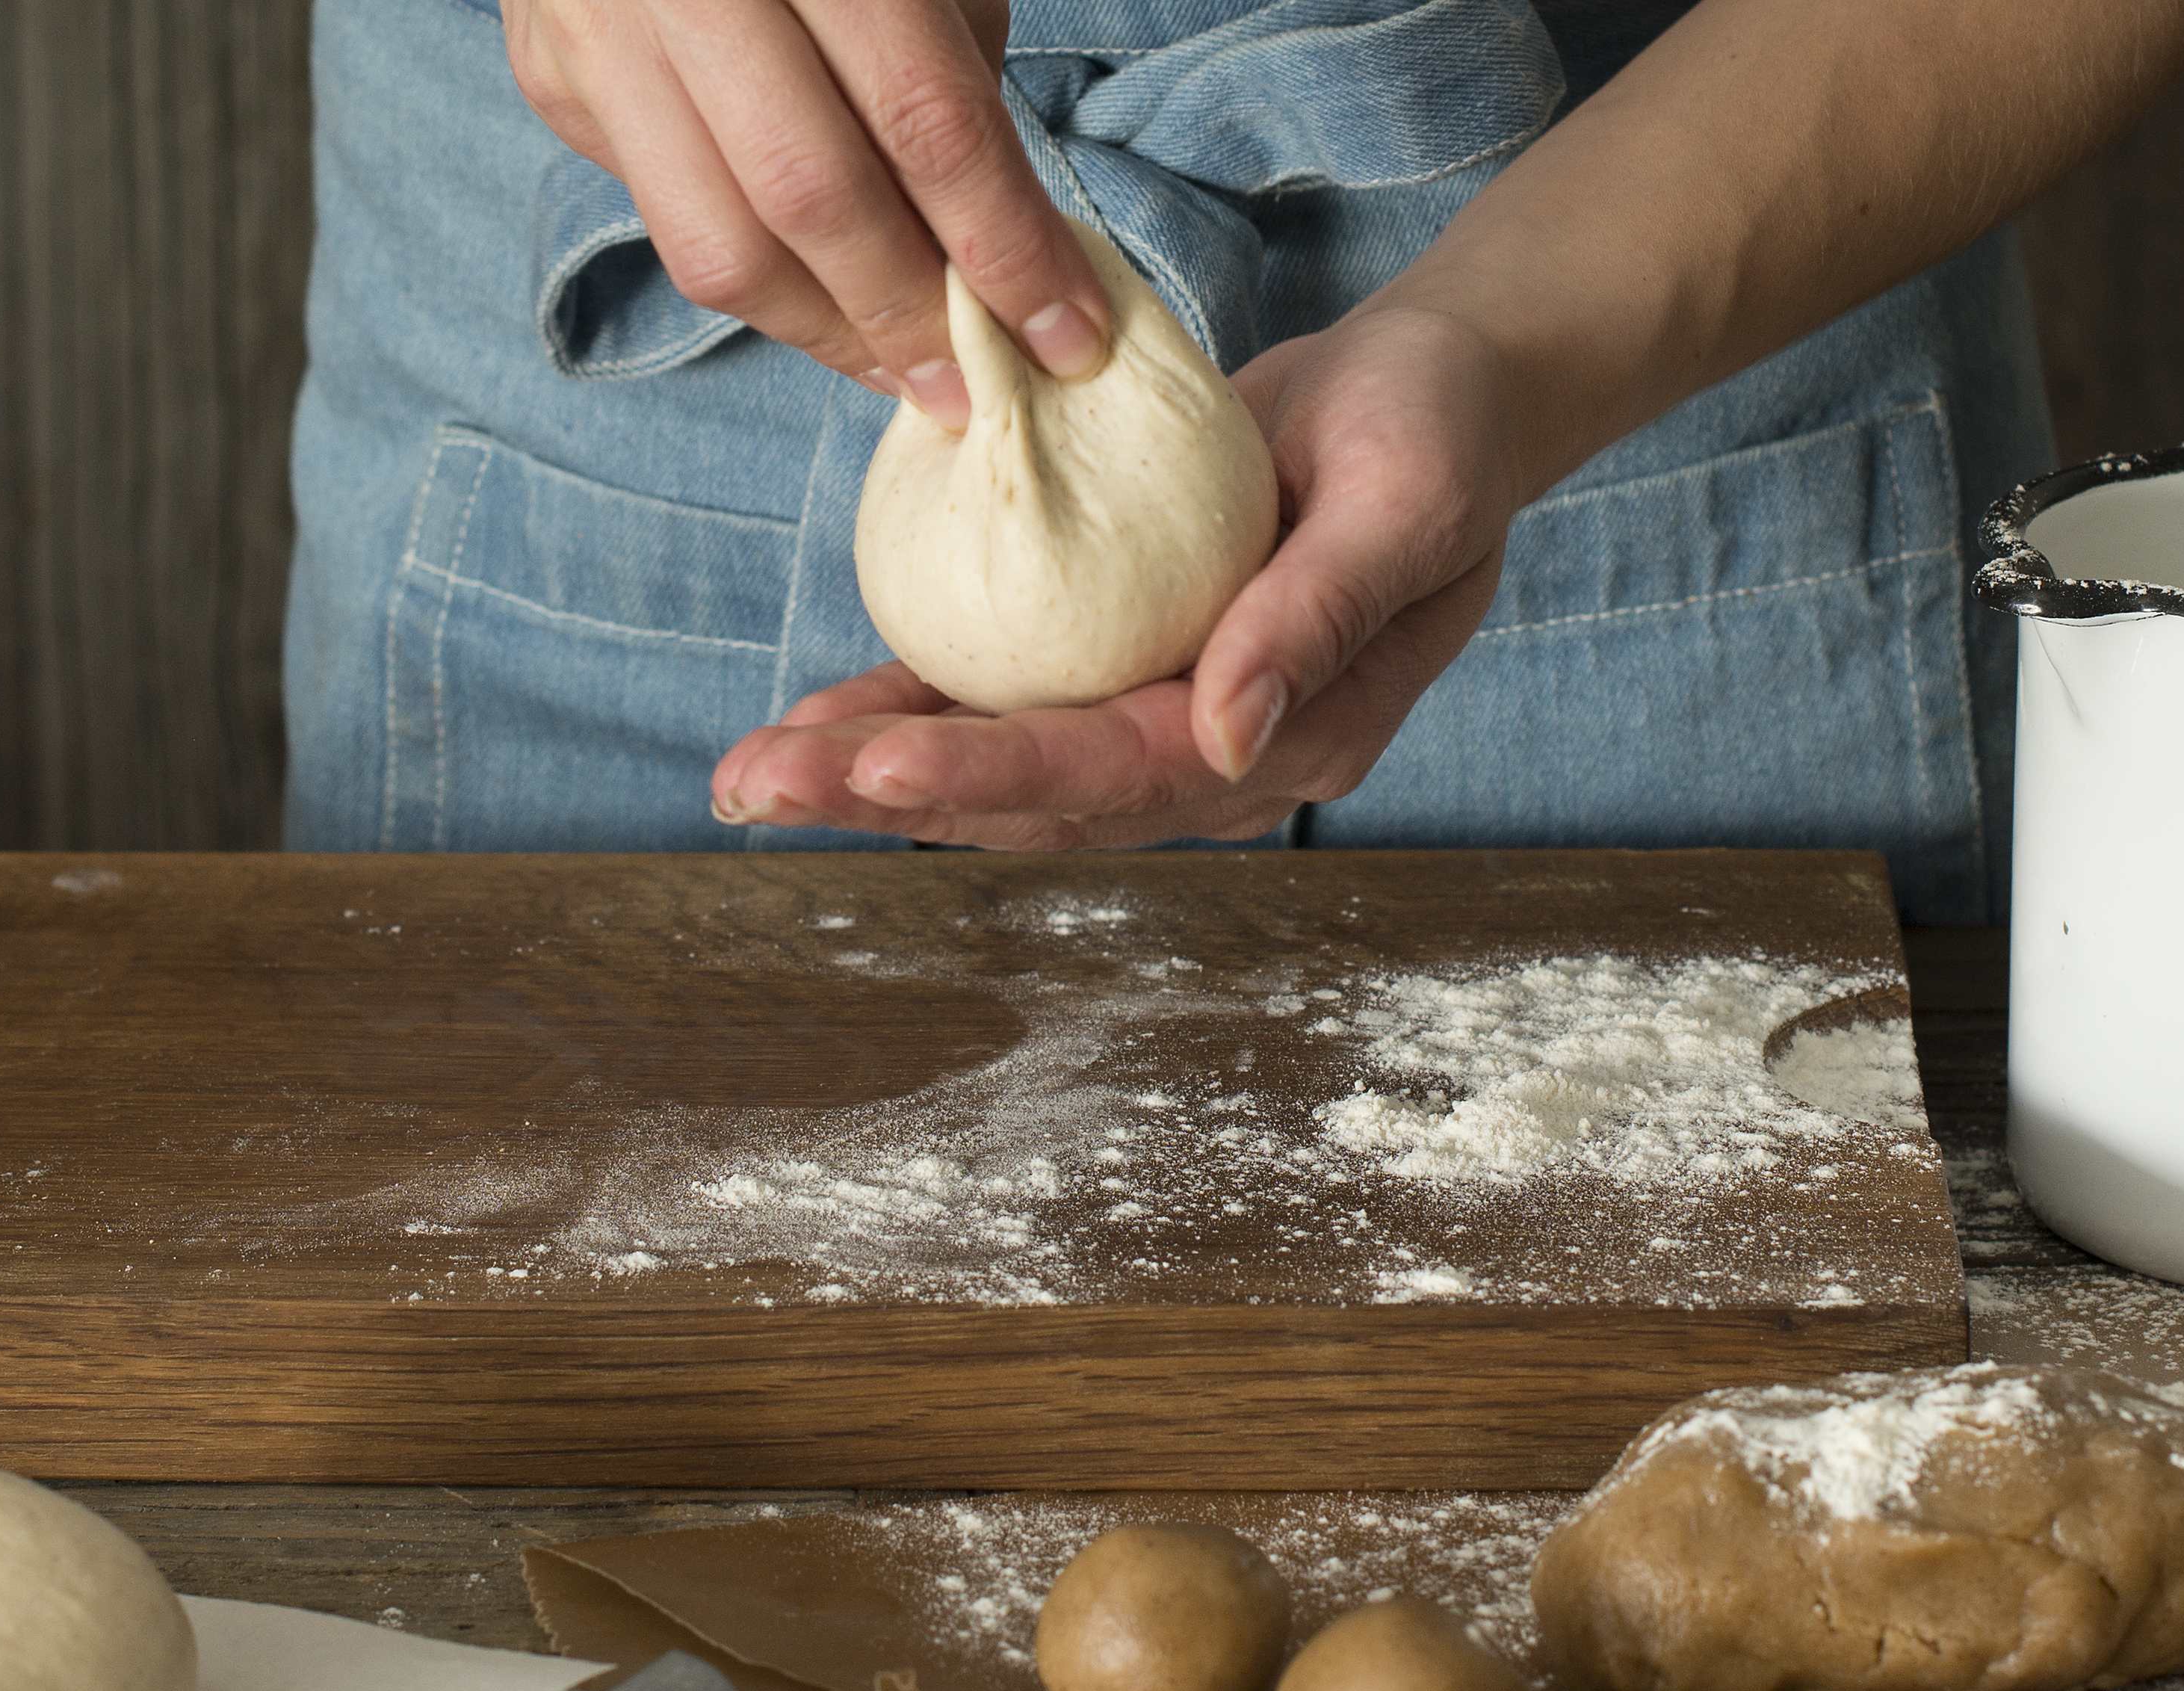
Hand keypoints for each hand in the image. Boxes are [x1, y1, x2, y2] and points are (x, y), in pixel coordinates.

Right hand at [504, 0, 1111, 424]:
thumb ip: (950, 66)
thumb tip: (998, 238)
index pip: (923, 117)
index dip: (1004, 242)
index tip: (1069, 330)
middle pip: (811, 198)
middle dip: (911, 316)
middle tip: (975, 384)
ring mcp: (600, 33)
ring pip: (718, 248)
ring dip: (828, 335)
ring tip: (900, 369)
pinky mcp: (554, 78)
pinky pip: (664, 217)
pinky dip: (757, 277)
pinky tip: (818, 296)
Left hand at [709, 303, 1528, 846]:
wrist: (1436, 396)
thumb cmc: (1433, 431)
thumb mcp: (1400, 501)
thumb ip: (1314, 619)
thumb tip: (1222, 737)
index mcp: (1288, 737)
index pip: (1121, 776)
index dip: (996, 778)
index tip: (879, 767)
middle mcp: (1210, 755)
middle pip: (1034, 800)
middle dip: (886, 796)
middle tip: (752, 785)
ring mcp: (1159, 721)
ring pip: (997, 771)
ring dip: (869, 773)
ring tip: (748, 773)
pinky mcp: (1114, 669)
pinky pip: (997, 705)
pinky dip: (904, 711)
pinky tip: (813, 723)